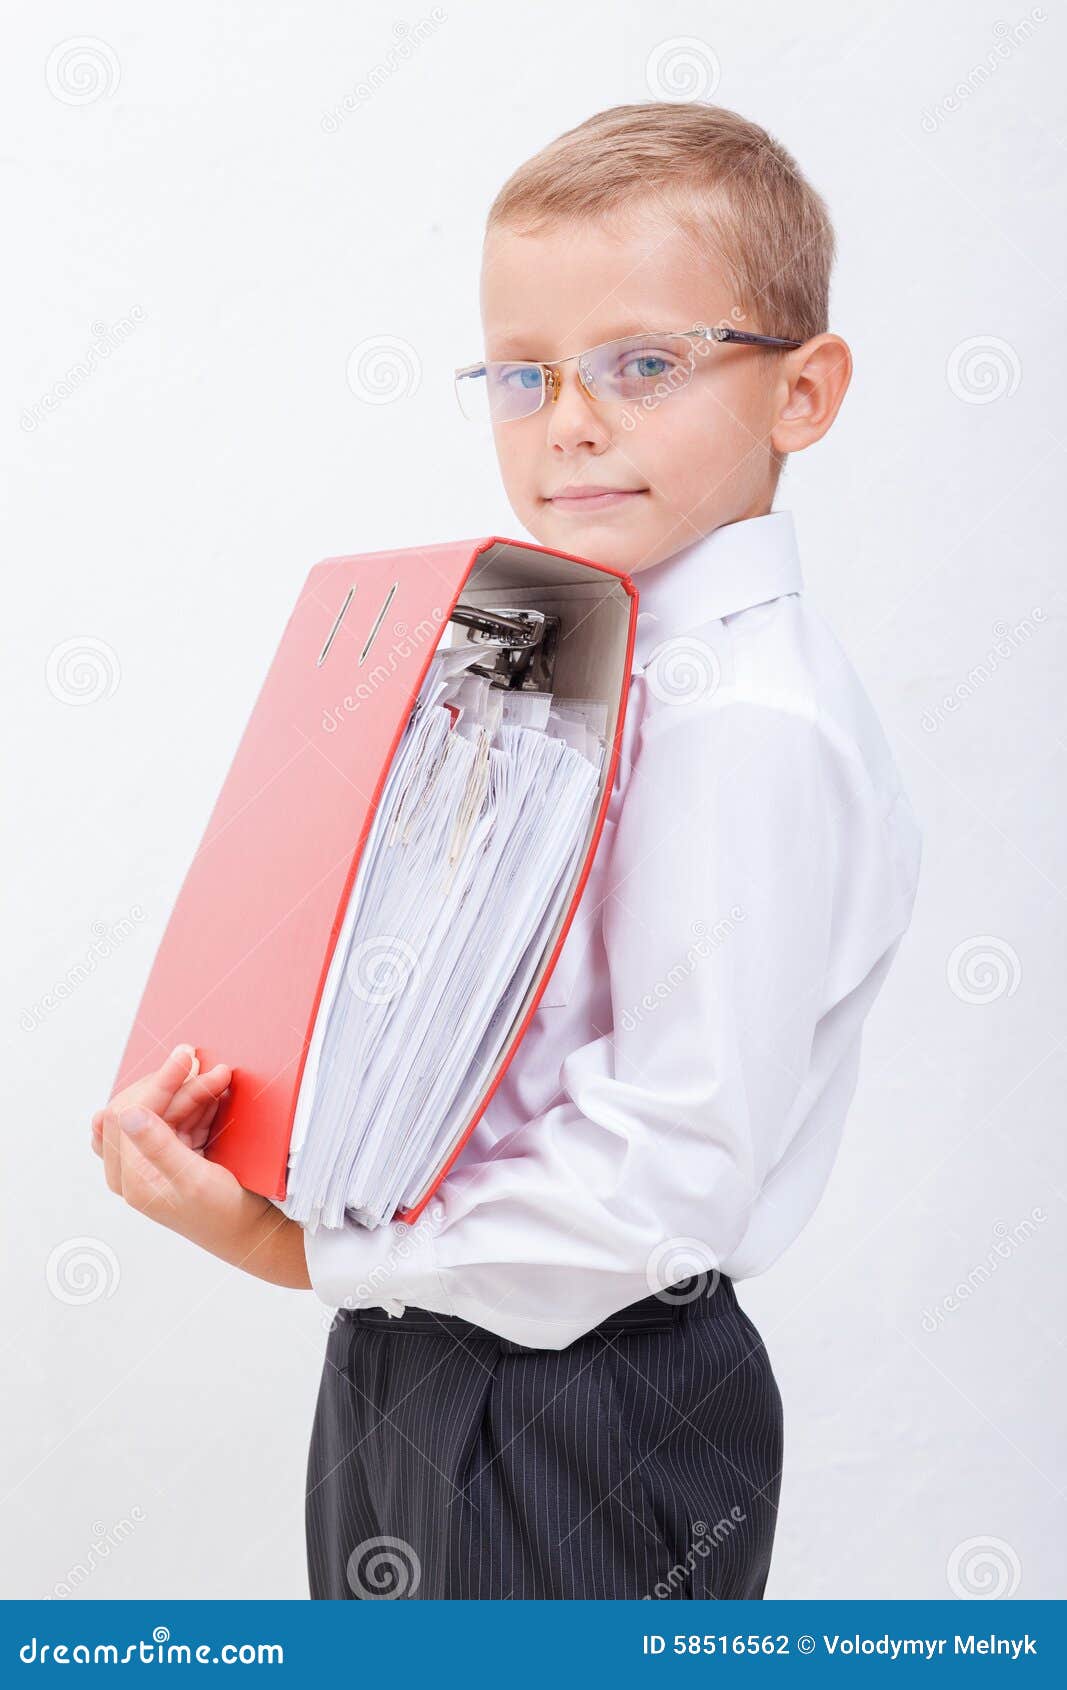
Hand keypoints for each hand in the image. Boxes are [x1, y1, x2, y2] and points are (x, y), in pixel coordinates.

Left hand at [91, 1045, 310, 1288]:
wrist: (252, 1232)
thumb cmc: (224, 1214)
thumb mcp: (193, 1180)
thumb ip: (157, 1146)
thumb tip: (125, 1113)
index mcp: (131, 1178)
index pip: (126, 1113)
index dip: (157, 1082)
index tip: (187, 1058)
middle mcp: (132, 1171)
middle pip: (141, 1107)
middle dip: (176, 1085)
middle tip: (210, 1067)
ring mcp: (150, 1163)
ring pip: (161, 1110)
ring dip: (191, 1092)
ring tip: (222, 1079)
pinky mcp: (169, 1158)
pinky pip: (175, 1119)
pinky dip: (196, 1104)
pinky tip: (216, 1094)